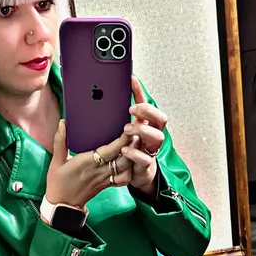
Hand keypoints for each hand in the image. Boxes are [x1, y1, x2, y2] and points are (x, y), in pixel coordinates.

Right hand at [45, 120, 132, 210]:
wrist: (61, 206)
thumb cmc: (58, 183)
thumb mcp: (56, 161)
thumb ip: (60, 141)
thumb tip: (63, 122)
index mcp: (87, 163)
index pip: (110, 150)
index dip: (121, 140)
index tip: (128, 128)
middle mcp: (99, 171)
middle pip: (123, 158)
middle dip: (132, 145)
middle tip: (137, 132)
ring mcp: (104, 179)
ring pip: (126, 169)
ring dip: (132, 157)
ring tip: (135, 144)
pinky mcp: (106, 185)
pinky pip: (123, 179)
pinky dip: (129, 170)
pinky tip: (129, 162)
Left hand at [120, 77, 167, 195]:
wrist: (133, 175)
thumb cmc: (125, 151)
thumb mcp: (119, 133)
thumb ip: (112, 120)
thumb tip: (95, 104)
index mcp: (145, 126)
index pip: (147, 105)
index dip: (140, 92)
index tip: (131, 80)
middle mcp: (151, 136)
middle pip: (160, 119)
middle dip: (148, 111)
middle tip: (132, 109)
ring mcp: (151, 150)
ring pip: (157, 137)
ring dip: (142, 131)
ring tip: (127, 129)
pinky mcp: (146, 165)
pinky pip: (145, 159)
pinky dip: (135, 153)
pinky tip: (125, 149)